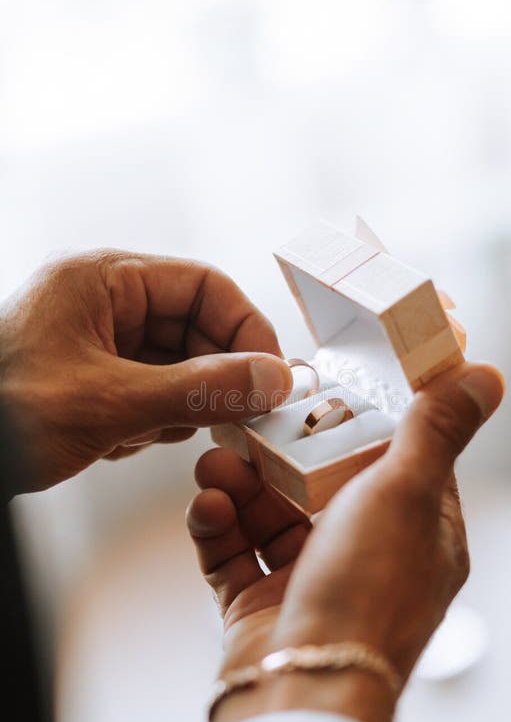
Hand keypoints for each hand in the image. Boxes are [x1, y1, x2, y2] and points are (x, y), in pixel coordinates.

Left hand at [0, 250, 291, 491]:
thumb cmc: (0, 414)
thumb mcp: (111, 402)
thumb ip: (200, 390)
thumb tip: (273, 379)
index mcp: (103, 280)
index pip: (204, 286)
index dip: (246, 329)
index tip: (272, 377)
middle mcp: (103, 305)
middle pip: (194, 328)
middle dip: (215, 376)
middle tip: (240, 418)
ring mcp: (96, 345)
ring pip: (176, 367)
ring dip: (182, 406)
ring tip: (155, 432)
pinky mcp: (91, 383)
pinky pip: (150, 394)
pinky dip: (152, 423)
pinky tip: (123, 442)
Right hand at [187, 362, 503, 721]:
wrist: (304, 692)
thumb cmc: (366, 593)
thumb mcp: (407, 493)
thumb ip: (435, 430)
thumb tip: (485, 377)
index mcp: (418, 537)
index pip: (392, 464)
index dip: (358, 423)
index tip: (320, 389)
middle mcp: (367, 561)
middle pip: (318, 488)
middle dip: (279, 455)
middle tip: (246, 423)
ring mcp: (312, 586)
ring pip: (270, 519)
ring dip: (240, 487)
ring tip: (214, 463)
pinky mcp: (262, 609)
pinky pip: (236, 557)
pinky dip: (219, 529)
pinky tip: (207, 506)